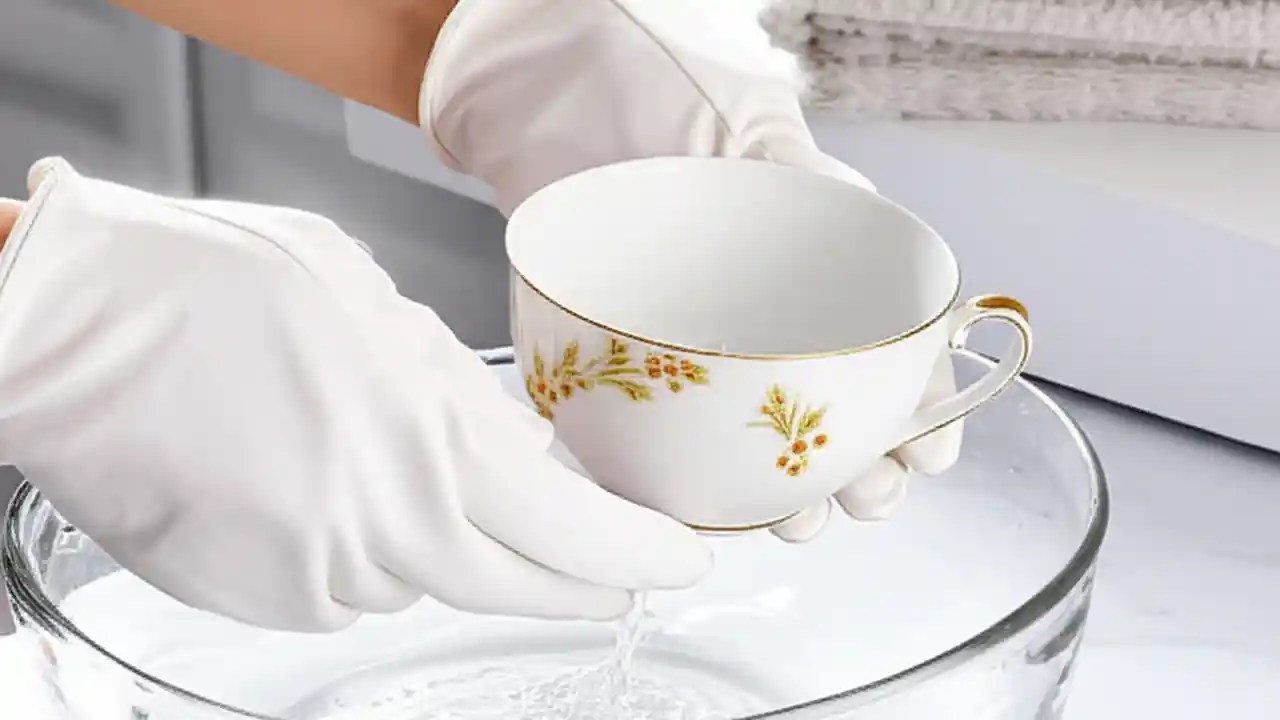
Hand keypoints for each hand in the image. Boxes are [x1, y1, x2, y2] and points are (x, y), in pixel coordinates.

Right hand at [0, 158, 709, 631]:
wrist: (68, 328)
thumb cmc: (212, 288)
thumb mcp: (366, 303)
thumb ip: (450, 387)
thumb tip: (511, 443)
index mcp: (429, 441)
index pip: (569, 534)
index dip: (633, 557)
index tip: (675, 565)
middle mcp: (386, 526)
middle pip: (508, 586)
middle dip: (569, 587)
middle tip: (604, 585)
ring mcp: (319, 573)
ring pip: (407, 572)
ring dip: (411, 530)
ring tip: (338, 444)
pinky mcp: (256, 600)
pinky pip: (333, 585)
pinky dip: (339, 544)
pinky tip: (288, 480)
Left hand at [418, 0, 960, 538]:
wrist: (537, 96)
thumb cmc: (645, 90)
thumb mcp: (743, 124)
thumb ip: (804, 176)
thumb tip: (857, 219)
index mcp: (818, 262)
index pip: (896, 349)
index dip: (923, 407)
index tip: (926, 447)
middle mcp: (771, 315)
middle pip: (844, 415)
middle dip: (870, 471)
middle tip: (866, 492)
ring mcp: (707, 351)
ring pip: (771, 448)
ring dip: (801, 496)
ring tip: (801, 516)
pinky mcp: (642, 376)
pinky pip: (683, 448)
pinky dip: (713, 492)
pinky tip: (726, 512)